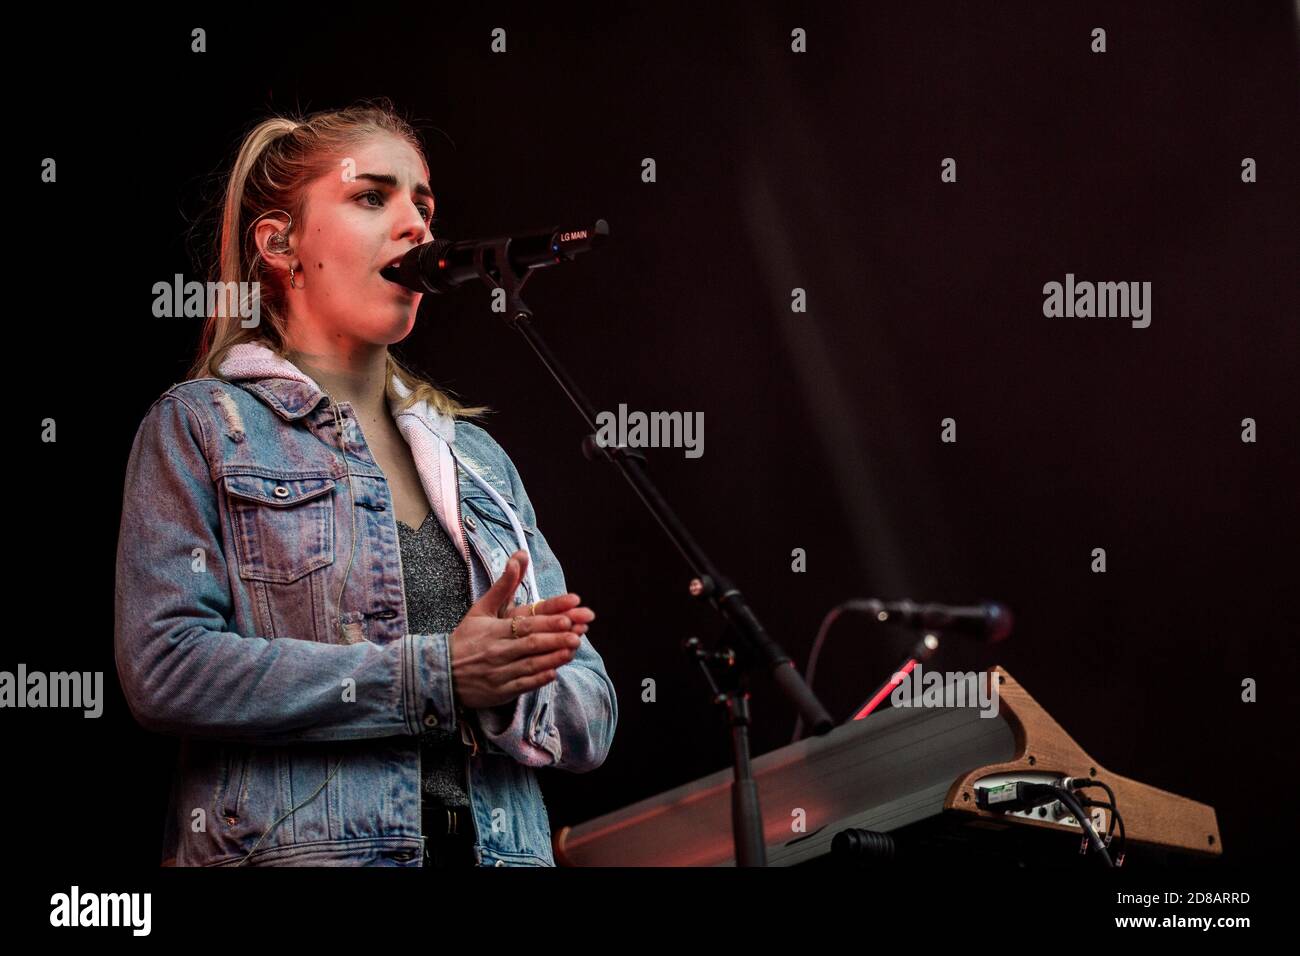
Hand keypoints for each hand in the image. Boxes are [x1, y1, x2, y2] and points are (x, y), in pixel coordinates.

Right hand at [449, 550, 595, 709]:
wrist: (441, 672)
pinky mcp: (499, 691)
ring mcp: (498, 672)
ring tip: (573, 650)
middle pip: (531, 644)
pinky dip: (538, 679)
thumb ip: (504, 585)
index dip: (548, 621)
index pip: (525, 624)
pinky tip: (554, 673)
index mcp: (494, 630)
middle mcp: (497, 651)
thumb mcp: (481, 608)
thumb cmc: (466, 638)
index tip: (568, 617)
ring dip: (553, 658)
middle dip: (556, 639)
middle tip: (578, 633)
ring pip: (530, 665)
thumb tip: (520, 556)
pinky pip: (522, 685)